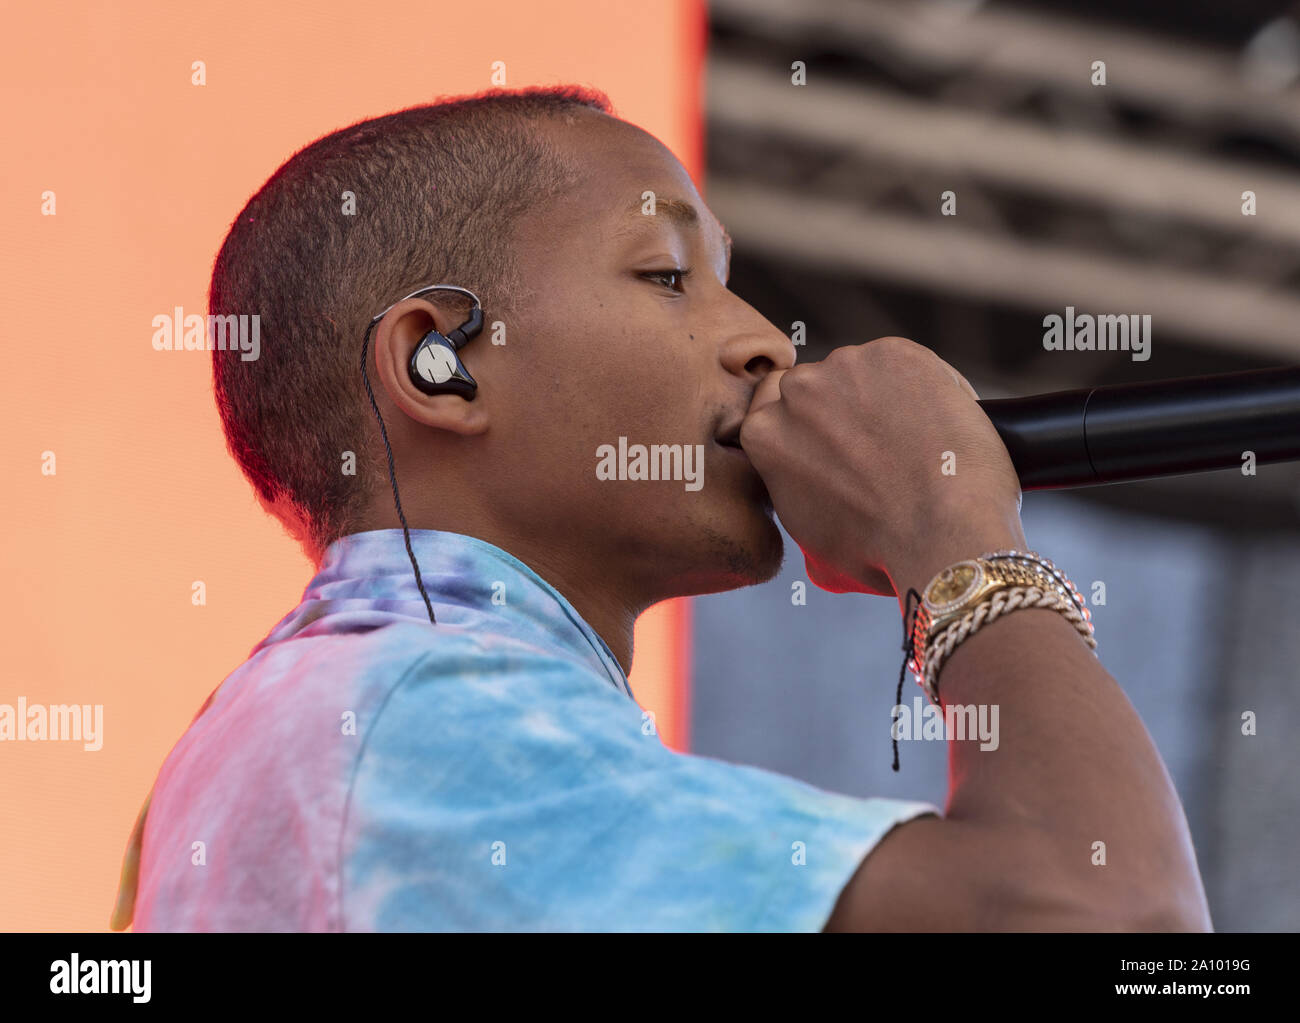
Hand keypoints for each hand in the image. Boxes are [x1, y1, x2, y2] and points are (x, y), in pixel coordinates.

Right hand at [738, 337, 1026, 599]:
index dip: (807, 421)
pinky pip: (906, 364)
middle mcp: (796, 392)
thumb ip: (797, 487)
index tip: (832, 437)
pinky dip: (924, 386)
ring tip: (916, 441)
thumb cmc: (880, 548)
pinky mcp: (894, 354)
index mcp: (765, 434)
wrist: (939, 533)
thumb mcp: (808, 531)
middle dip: (843, 408)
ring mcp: (845, 367)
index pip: (774, 406)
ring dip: (882, 395)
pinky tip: (937, 426)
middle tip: (881, 444)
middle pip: (816, 385)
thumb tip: (817, 485)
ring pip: (862, 372)